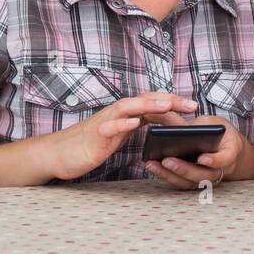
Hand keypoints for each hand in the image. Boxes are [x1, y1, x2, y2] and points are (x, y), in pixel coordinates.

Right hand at [50, 91, 197, 180]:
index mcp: (126, 113)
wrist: (59, 153)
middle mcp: (117, 113)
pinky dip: (122, 124)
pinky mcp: (94, 136)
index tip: (194, 107)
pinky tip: (135, 123)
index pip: (154, 103)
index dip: (174, 103)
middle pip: (146, 100)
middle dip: (169, 101)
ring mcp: (105, 122)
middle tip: (192, 105)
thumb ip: (137, 126)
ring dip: (148, 105)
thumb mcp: (120, 133)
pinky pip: (109, 127)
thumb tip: (162, 125)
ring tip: (168, 105)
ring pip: (128, 107)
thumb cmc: (91, 144)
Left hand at [141, 113, 244, 189]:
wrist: (223, 148)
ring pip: (191, 182)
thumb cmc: (216, 132)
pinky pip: (182, 183)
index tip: (202, 158)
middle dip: (185, 169)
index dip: (215, 160)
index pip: (226, 158)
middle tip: (167, 160)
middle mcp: (221, 168)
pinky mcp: (194, 181)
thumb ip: (190, 120)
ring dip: (171, 174)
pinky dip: (167, 176)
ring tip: (154, 164)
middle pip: (204, 175)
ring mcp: (207, 178)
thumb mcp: (209, 121)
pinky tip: (153, 166)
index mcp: (230, 150)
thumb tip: (162, 111)